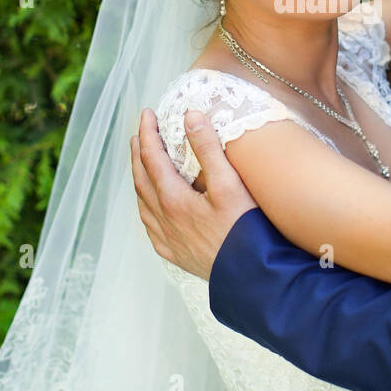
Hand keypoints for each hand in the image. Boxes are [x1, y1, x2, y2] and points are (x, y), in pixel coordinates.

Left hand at [131, 107, 256, 280]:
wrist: (250, 277)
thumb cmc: (244, 230)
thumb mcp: (229, 185)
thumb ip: (209, 149)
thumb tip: (191, 116)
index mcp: (173, 199)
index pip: (152, 158)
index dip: (148, 133)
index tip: (148, 114)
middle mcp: (164, 219)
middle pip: (142, 179)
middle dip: (139, 153)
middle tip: (140, 134)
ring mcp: (168, 239)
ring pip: (143, 204)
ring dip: (140, 180)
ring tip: (142, 165)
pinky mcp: (176, 254)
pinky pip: (151, 227)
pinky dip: (147, 209)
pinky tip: (153, 209)